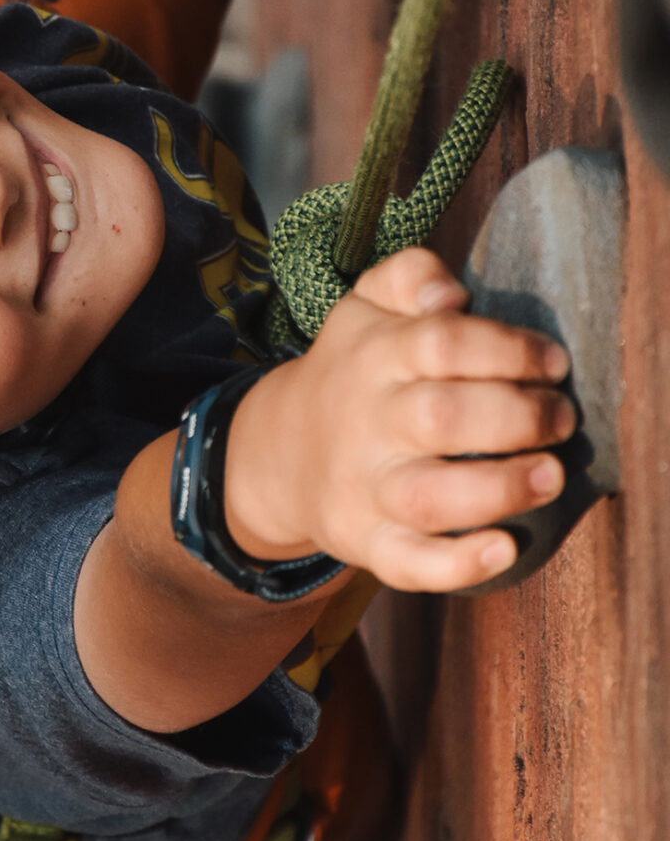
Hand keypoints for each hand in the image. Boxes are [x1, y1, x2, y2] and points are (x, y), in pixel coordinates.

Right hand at [224, 248, 574, 589]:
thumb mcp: (366, 306)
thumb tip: (450, 295)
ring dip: (498, 490)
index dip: (507, 350)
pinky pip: (406, 564)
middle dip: (517, 417)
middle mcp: (366, 423)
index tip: (553, 363)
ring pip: (427, 497)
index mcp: (373, 357)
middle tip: (561, 419)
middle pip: (440, 418)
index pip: (441, 343)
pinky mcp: (365, 541)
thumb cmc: (354, 371)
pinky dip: (456, 565)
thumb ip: (410, 276)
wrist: (278, 452)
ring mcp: (364, 488)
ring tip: (549, 476)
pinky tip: (502, 550)